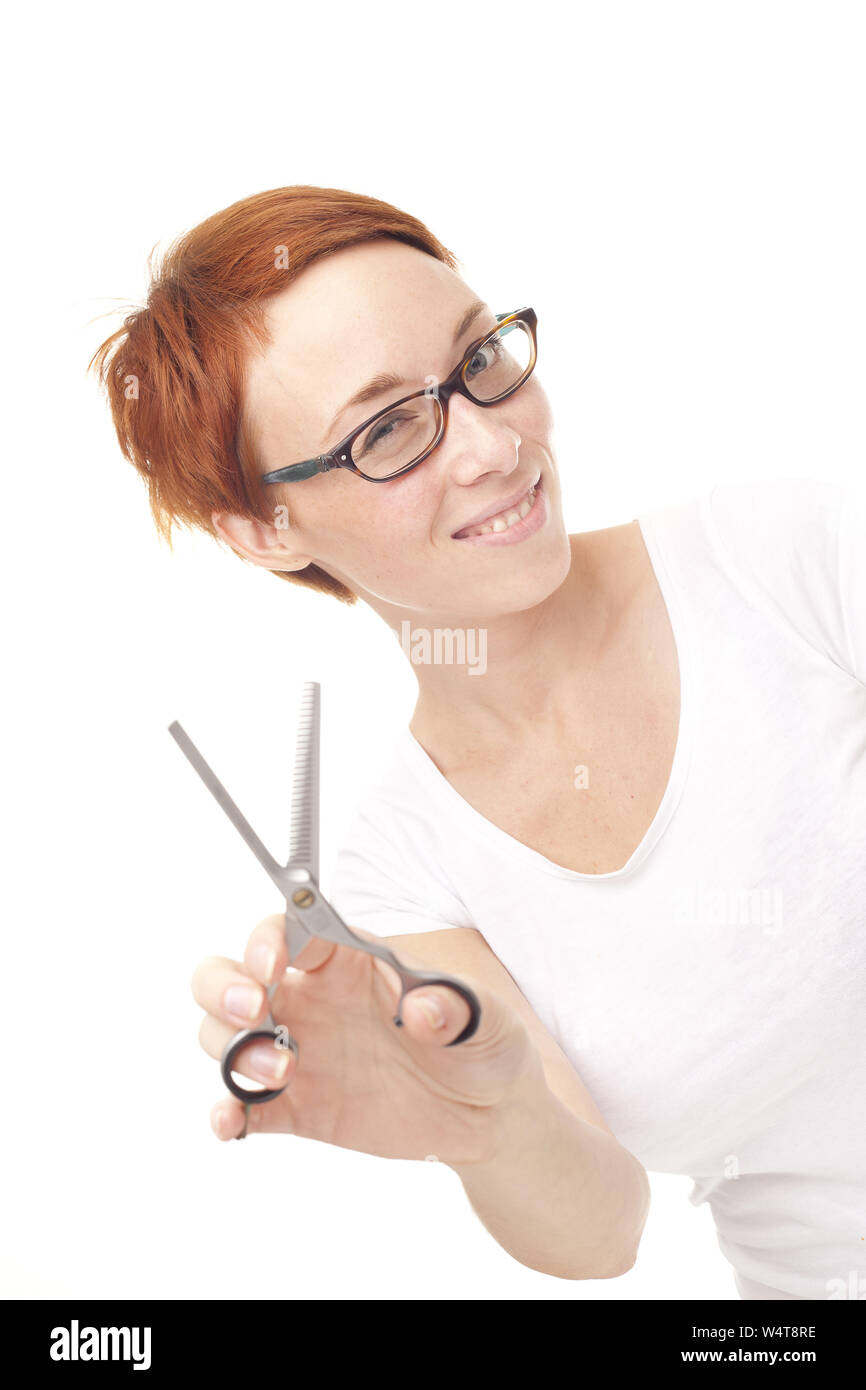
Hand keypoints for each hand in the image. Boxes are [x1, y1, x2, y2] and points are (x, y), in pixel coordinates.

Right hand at [191, 913, 540, 1165]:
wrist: (488, 1116)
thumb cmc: (482, 1043)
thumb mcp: (484, 1018)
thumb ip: (454, 1007)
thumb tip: (418, 1010)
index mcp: (347, 960)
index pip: (287, 930)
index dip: (266, 938)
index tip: (272, 963)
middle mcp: (311, 1000)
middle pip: (231, 974)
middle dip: (224, 987)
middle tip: (255, 1011)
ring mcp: (298, 1053)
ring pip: (225, 1036)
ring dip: (233, 1051)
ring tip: (281, 1074)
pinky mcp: (298, 1108)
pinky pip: (243, 1107)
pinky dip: (226, 1113)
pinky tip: (231, 1124)